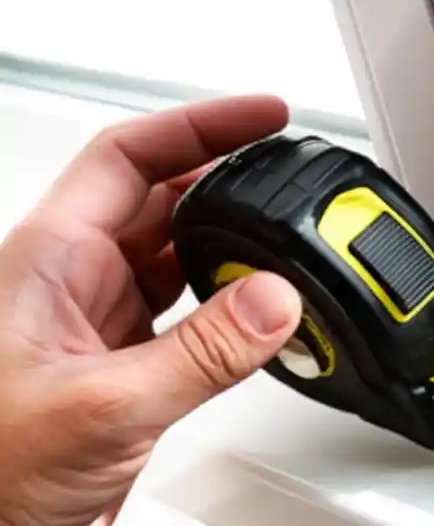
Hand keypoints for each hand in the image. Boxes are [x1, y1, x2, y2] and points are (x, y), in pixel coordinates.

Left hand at [0, 96, 302, 525]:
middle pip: (163, 204)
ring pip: (180, 265)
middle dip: (230, 188)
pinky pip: (192, 326)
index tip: (263, 119)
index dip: (200, 128)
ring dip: (235, 255)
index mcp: (49, 262)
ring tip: (290, 252)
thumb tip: (277, 299)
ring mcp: (102, 335)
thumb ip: (202, 352)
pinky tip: (266, 325)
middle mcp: (74, 289)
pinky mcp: (127, 382)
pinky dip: (236, 318)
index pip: (129, 158)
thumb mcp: (105, 406)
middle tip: (292, 184)